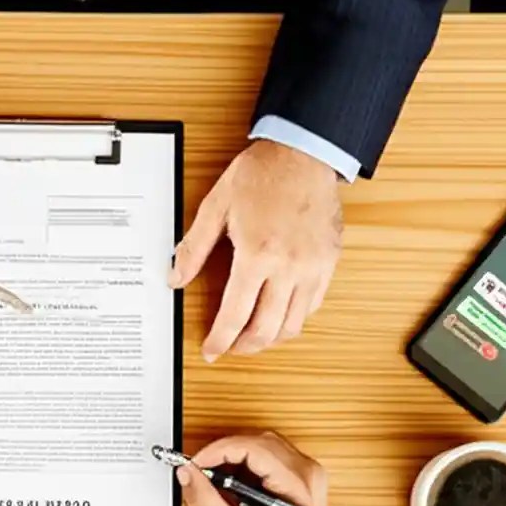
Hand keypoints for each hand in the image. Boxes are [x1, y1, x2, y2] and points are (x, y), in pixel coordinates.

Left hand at [170, 140, 342, 360]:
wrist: (303, 154)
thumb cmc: (260, 175)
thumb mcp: (215, 207)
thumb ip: (193, 248)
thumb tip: (175, 279)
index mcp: (257, 254)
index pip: (235, 316)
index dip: (220, 340)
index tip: (211, 351)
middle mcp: (289, 267)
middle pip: (266, 330)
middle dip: (244, 348)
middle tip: (230, 347)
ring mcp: (314, 267)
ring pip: (294, 325)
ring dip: (270, 338)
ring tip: (252, 336)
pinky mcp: (330, 262)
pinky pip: (313, 305)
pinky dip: (294, 317)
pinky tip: (278, 313)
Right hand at [178, 433, 352, 505]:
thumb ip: (205, 501)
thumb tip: (188, 475)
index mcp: (297, 484)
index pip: (250, 447)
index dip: (216, 451)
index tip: (195, 464)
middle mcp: (308, 474)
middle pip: (257, 441)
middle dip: (224, 453)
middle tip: (200, 471)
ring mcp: (309, 478)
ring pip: (264, 448)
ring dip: (235, 459)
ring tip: (215, 481)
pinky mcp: (304, 485)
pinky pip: (272, 460)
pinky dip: (248, 467)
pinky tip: (234, 488)